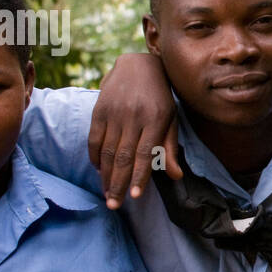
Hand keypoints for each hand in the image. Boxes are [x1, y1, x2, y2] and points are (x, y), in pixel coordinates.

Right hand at [88, 53, 182, 208]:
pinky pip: (94, 138)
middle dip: (118, 184)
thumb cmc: (160, 98)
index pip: (145, 154)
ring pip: (107, 150)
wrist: (138, 65)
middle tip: (114, 205)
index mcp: (156, 119)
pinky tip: (98, 171)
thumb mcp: (171, 119)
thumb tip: (176, 176)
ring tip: (106, 194)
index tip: (135, 198)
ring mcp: (114, 112)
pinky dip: (94, 157)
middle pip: (123, 157)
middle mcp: (134, 116)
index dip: (139, 177)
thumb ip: (170, 148)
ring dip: (105, 175)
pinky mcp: (99, 109)